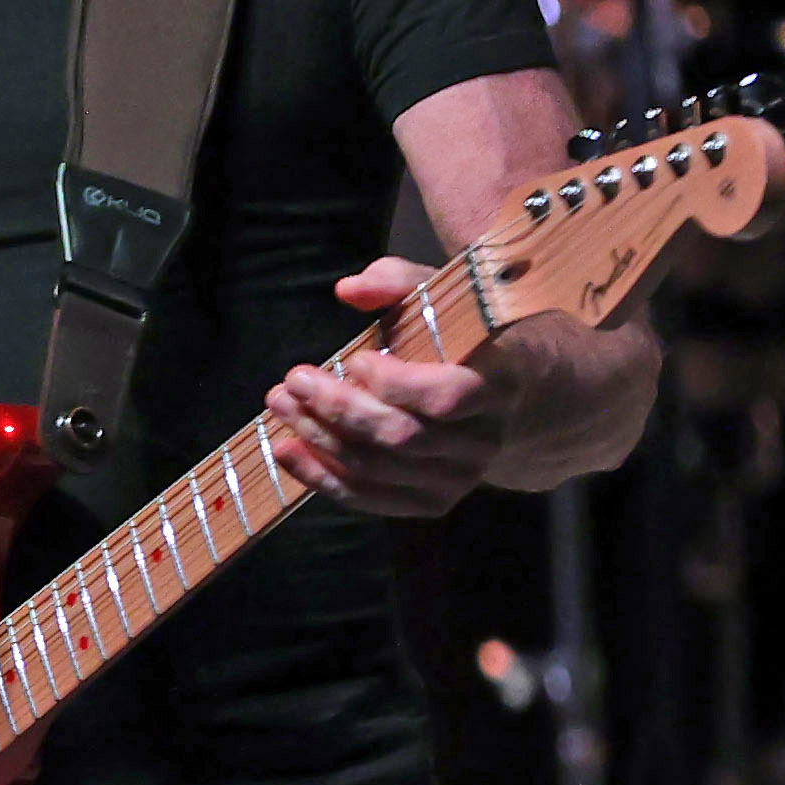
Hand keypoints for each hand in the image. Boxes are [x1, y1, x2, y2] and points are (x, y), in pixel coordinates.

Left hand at [265, 260, 517, 518]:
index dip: (394, 383)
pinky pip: (371, 499)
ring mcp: (460, 478)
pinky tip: (285, 450)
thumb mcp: (439, 298)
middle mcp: (484, 441)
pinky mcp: (432, 502)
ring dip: (320, 438)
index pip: (447, 398)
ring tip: (279, 405)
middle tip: (294, 380)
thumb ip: (398, 282)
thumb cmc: (458, 339)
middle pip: (403, 437)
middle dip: (340, 408)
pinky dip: (322, 477)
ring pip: (380, 469)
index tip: (355, 358)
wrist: (505, 399)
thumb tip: (349, 290)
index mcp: (498, 385)